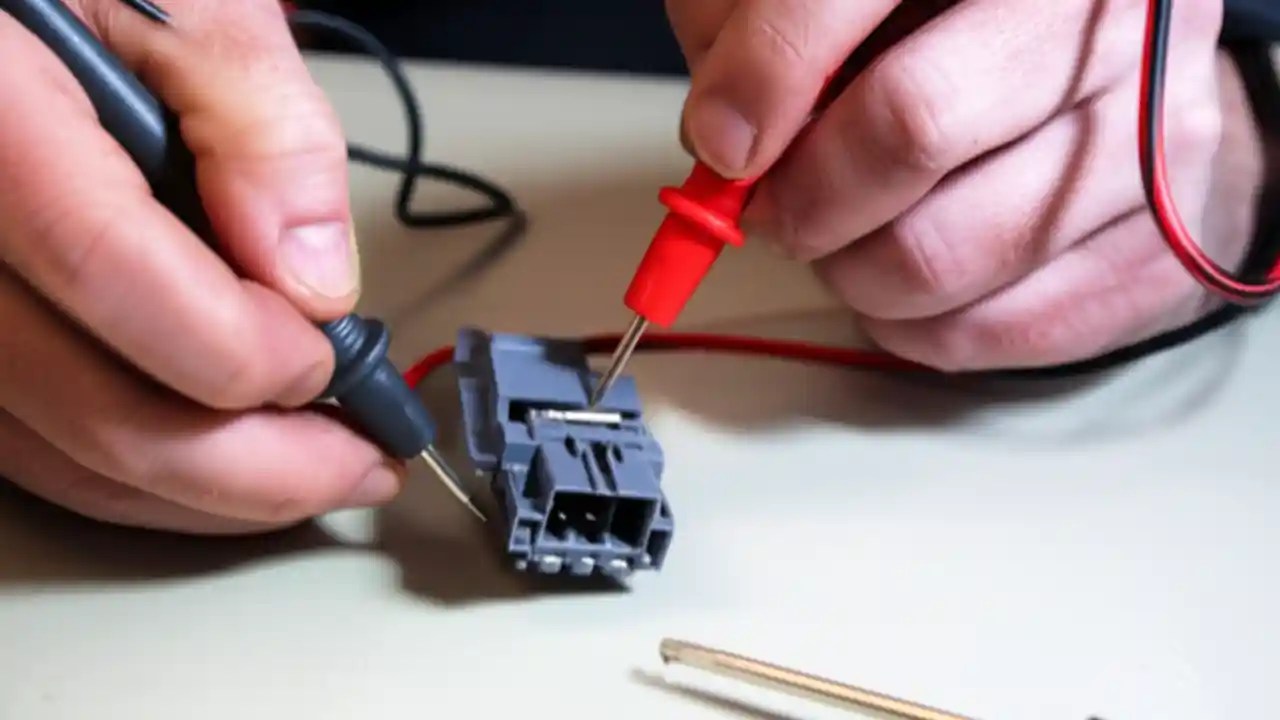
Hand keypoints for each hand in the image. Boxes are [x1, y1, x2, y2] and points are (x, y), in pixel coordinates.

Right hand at [0, 0, 402, 533]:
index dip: (246, 349)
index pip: (117, 275)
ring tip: (311, 473)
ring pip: (60, 453)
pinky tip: (218, 458)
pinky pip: (33, 437)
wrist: (11, 23)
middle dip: (258, 468)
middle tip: (358, 465)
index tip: (332, 362)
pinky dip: (137, 468)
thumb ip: (256, 119)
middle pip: (94, 410)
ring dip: (204, 490)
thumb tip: (311, 274)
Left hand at [668, 0, 1260, 369]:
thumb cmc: (964, 31)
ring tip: (843, 240)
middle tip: (774, 206)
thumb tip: (724, 128)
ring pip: (939, 254)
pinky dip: (906, 324)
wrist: (1125, 82)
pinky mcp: (1156, 255)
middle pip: (912, 128)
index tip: (723, 141)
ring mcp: (1150, 142)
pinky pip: (983, 332)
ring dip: (849, 270)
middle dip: (806, 193)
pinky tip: (900, 283)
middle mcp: (1108, 21)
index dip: (764, 78)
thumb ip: (768, 24)